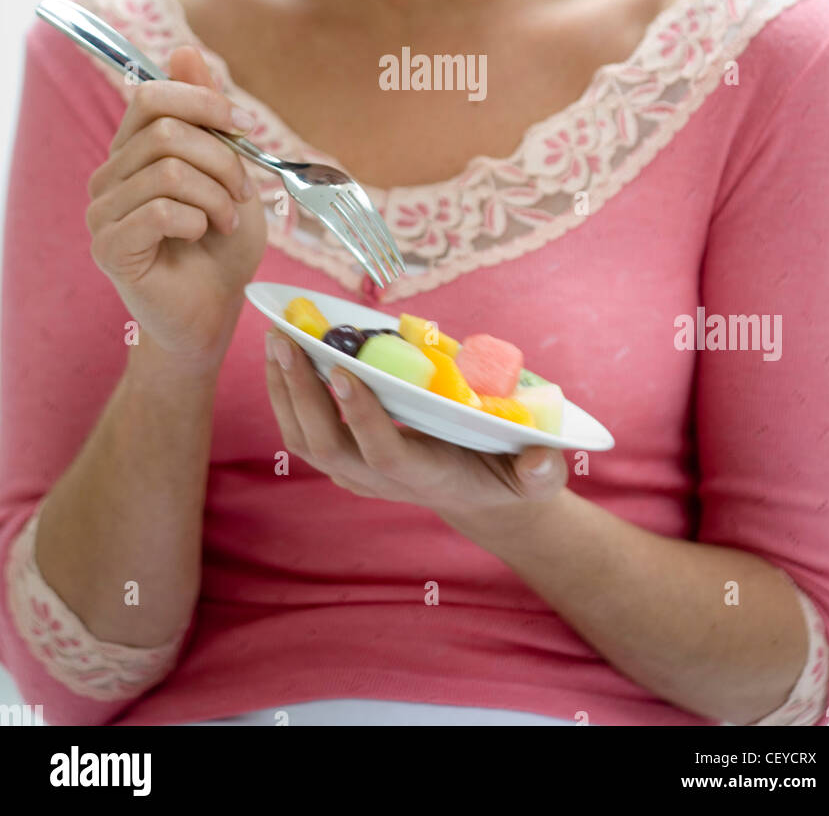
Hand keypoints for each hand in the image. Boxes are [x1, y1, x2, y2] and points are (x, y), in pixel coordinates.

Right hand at [87, 45, 266, 370]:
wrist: (213, 312)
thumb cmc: (221, 247)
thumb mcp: (230, 172)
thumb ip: (208, 116)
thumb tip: (185, 51)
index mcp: (134, 151)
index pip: (151, 95)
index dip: (201, 102)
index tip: (240, 127)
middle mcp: (110, 176)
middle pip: (165, 130)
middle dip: (222, 159)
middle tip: (241, 194)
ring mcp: (103, 212)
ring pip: (167, 169)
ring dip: (216, 195)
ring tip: (227, 221)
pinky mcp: (109, 247)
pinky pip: (158, 210)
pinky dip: (196, 219)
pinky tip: (201, 236)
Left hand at [264, 329, 569, 523]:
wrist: (479, 497)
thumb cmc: (508, 477)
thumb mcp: (535, 479)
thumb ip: (540, 472)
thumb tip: (543, 461)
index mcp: (426, 476)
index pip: (384, 452)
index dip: (361, 417)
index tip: (344, 371)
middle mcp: (382, 479)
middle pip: (326, 445)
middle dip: (300, 394)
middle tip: (285, 341)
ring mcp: (358, 473)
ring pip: (305, 439)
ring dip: (284, 391)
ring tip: (275, 339)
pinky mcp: (345, 460)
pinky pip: (302, 432)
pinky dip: (286, 395)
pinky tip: (282, 354)